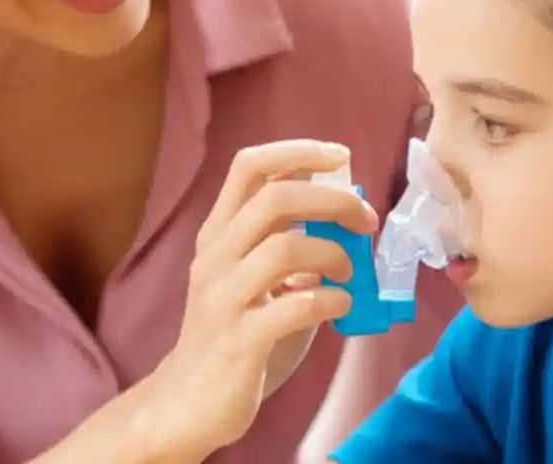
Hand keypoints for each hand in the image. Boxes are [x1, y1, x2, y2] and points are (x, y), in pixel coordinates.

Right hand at [145, 140, 375, 460]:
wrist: (187, 403)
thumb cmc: (236, 334)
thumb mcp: (260, 280)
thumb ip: (293, 246)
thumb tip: (347, 215)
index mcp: (219, 234)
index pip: (249, 166)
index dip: (298, 150)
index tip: (340, 157)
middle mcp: (216, 257)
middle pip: (276, 196)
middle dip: (333, 200)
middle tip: (365, 220)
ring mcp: (223, 298)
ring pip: (285, 247)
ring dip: (333, 254)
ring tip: (349, 273)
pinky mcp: (238, 340)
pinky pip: (293, 307)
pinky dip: (329, 301)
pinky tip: (340, 306)